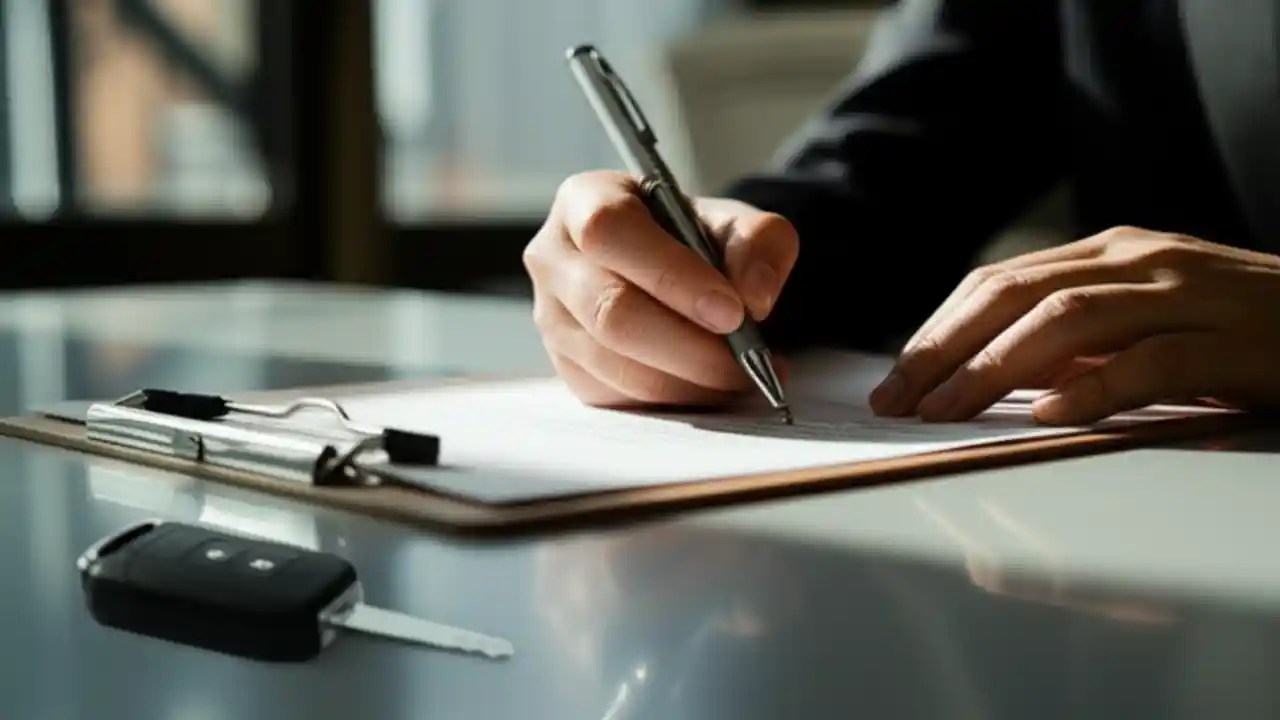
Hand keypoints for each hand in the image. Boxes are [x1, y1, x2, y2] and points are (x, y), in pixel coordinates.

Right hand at [524, 171, 798, 406]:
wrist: (665, 268)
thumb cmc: (689, 237)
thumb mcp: (733, 219)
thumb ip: (757, 242)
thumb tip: (754, 297)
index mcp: (583, 201)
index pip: (610, 233)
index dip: (670, 275)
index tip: (731, 311)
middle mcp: (554, 259)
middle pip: (610, 311)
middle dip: (689, 346)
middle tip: (747, 359)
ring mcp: (552, 319)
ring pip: (616, 364)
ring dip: (689, 381)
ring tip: (741, 376)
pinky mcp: (567, 367)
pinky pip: (618, 396)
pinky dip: (674, 399)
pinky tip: (711, 386)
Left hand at [869, 226, 1279, 423]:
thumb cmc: (1235, 330)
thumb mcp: (1143, 320)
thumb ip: (1075, 337)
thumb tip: (988, 375)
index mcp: (1110, 252)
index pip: (999, 281)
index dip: (937, 331)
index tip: (894, 381)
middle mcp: (1139, 260)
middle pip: (1015, 293)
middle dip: (945, 348)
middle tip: (897, 401)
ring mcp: (1188, 294)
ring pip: (1068, 318)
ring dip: (995, 368)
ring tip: (947, 411)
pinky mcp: (1234, 341)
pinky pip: (1151, 360)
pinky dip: (1093, 388)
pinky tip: (1048, 417)